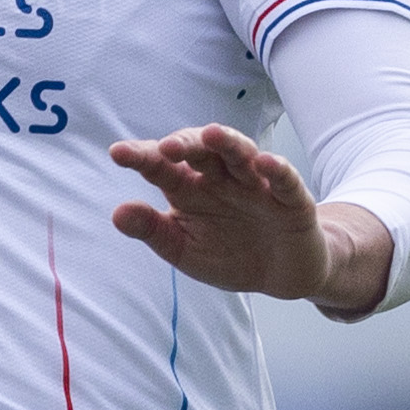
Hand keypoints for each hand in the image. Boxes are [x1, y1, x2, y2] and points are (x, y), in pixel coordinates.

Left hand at [109, 124, 386, 311]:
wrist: (282, 274)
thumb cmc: (229, 254)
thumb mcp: (184, 249)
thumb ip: (153, 231)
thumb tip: (117, 213)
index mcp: (190, 189)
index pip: (162, 166)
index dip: (141, 157)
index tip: (118, 153)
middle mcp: (221, 179)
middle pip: (201, 152)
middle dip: (185, 145)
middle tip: (166, 148)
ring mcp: (257, 186)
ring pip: (242, 156)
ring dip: (228, 143)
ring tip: (211, 135)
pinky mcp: (292, 202)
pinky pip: (285, 181)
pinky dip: (277, 170)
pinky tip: (265, 163)